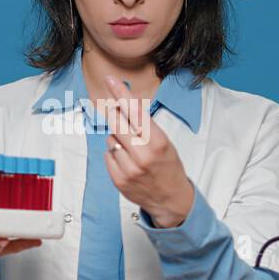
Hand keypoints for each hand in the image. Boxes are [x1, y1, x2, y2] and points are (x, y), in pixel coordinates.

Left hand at [99, 73, 194, 227]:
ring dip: (117, 139)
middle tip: (113, 108)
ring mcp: (129, 169)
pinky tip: (127, 161)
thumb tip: (121, 105)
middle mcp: (142, 155)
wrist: (171, 199)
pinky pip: (108, 156)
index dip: (121, 94)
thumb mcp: (164, 142)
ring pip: (110, 140)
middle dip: (114, 113)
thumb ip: (144, 126)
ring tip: (132, 149)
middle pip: (116, 123)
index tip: (110, 80)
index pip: (135, 112)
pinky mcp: (119, 180)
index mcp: (157, 142)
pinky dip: (114, 154)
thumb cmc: (168, 166)